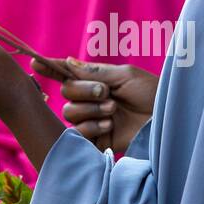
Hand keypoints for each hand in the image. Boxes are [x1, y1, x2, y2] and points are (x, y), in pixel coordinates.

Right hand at [31, 57, 157, 152]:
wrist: (167, 119)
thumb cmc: (153, 93)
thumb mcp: (125, 75)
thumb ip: (94, 72)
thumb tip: (68, 61)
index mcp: (98, 82)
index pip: (68, 74)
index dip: (51, 68)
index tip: (35, 62)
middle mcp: (92, 101)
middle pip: (66, 93)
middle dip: (84, 91)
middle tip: (107, 93)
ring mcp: (93, 121)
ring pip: (69, 113)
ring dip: (90, 109)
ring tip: (113, 111)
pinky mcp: (97, 142)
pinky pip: (77, 135)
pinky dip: (90, 127)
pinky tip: (108, 125)